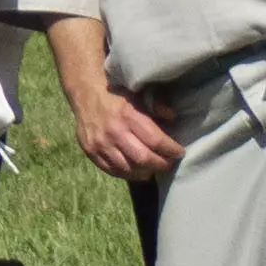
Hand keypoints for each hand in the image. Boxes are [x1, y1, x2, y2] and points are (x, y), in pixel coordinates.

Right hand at [67, 73, 182, 181]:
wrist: (86, 92)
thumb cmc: (117, 93)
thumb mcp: (138, 93)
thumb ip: (156, 105)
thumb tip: (173, 117)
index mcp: (128, 115)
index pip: (155, 140)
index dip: (171, 150)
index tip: (179, 152)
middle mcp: (114, 132)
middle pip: (143, 158)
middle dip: (161, 164)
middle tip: (169, 163)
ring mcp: (100, 144)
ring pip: (128, 168)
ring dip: (145, 171)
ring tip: (154, 168)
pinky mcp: (90, 151)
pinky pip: (112, 170)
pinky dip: (128, 174)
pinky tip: (137, 171)